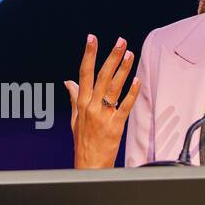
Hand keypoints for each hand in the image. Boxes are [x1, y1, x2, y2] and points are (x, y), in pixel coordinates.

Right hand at [65, 34, 140, 168]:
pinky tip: (136, 80)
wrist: (89, 165)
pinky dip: (130, 93)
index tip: (92, 39)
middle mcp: (91, 107)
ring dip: (123, 69)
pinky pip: (124, 106)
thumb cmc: (83, 143)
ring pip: (114, 88)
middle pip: (102, 76)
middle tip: (120, 41)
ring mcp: (103, 116)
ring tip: (130, 54)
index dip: (88, 55)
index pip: (84, 73)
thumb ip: (74, 98)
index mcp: (82, 104)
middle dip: (111, 57)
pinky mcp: (115, 126)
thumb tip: (68, 82)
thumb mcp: (75, 119)